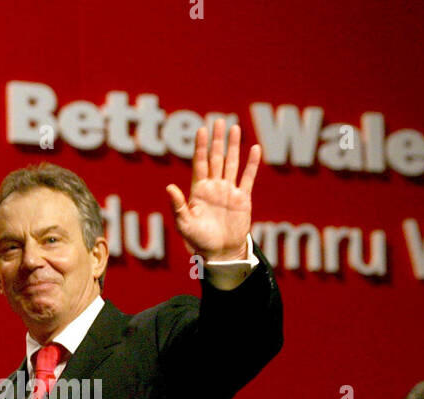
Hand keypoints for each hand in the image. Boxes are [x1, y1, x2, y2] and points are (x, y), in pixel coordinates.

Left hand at [166, 119, 260, 261]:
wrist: (220, 253)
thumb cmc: (199, 240)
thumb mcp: (184, 224)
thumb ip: (178, 205)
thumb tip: (169, 187)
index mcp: (198, 190)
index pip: (200, 163)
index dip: (200, 147)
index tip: (201, 130)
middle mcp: (214, 187)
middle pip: (216, 158)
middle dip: (217, 140)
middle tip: (218, 121)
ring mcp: (229, 191)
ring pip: (232, 163)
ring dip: (234, 146)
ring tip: (235, 127)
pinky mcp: (243, 198)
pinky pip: (248, 178)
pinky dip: (252, 164)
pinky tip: (254, 149)